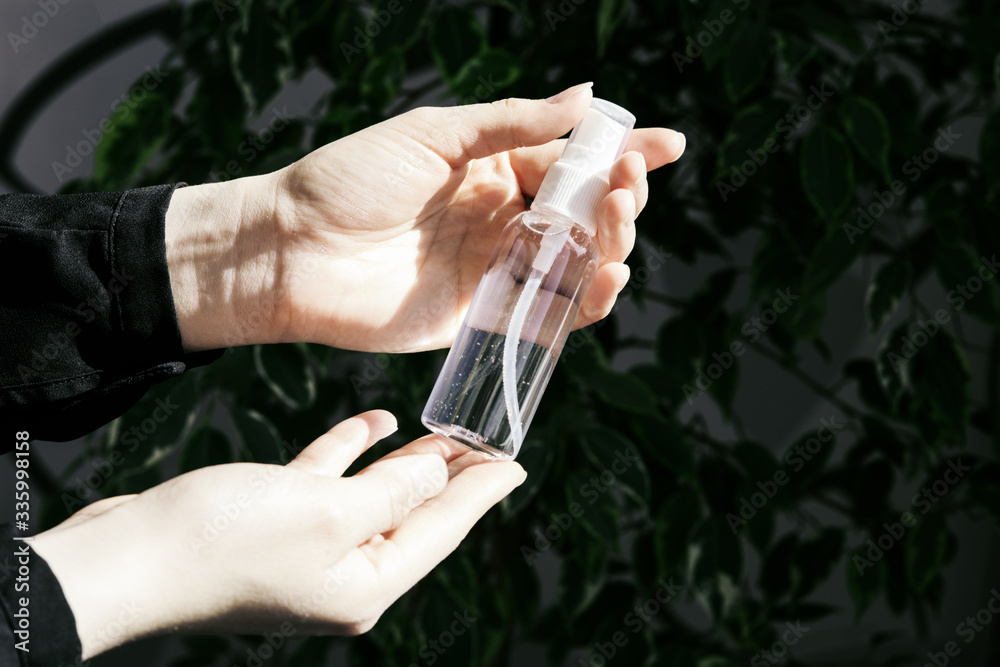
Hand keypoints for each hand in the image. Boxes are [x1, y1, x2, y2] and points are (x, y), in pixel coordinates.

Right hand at [30, 411, 524, 658]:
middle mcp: (343, 574)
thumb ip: (392, 491)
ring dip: (405, 463)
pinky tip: (373, 424)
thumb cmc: (227, 539)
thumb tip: (437, 476)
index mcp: (366, 583)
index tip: (517, 463)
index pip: (443, 529)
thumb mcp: (327, 510)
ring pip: (374, 497)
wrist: (128, 557)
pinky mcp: (275, 526)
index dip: (483, 492)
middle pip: (413, 515)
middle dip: (450, 476)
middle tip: (486, 438)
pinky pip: (329, 486)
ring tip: (442, 431)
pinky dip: (351, 455)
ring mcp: (308, 552)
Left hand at [166, 84, 685, 350]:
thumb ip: (510, 123)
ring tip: (620, 224)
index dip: (621, 154)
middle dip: (618, 198)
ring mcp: (495, 269)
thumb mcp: (432, 135)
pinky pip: (550, 311)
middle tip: (627, 187)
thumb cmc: (349, 181)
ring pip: (576, 262)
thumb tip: (588, 98)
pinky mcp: (484, 318)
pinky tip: (609, 278)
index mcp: (489, 168)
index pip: (569, 160)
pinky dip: (588, 299)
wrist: (290, 252)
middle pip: (583, 213)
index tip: (667, 146)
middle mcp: (500, 218)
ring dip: (612, 245)